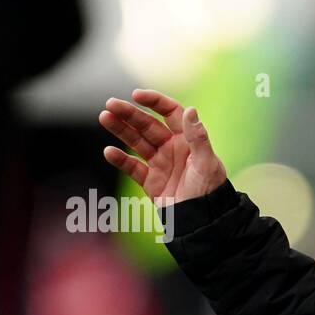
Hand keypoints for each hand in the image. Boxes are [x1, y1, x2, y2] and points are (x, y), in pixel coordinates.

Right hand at [99, 89, 226, 203]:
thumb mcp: (207, 163)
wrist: (203, 220)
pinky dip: (120, 160)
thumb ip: (198, 138)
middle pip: (147, 125)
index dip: (154, 101)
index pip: (170, 112)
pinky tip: (109, 151)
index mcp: (187, 139)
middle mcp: (172, 148)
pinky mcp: (150, 181)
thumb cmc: (210, 190)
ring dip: (120, 130)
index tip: (136, 95)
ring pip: (136, 142)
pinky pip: (132, 167)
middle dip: (129, 114)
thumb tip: (190, 109)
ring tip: (105, 117)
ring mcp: (160, 163)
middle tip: (110, 105)